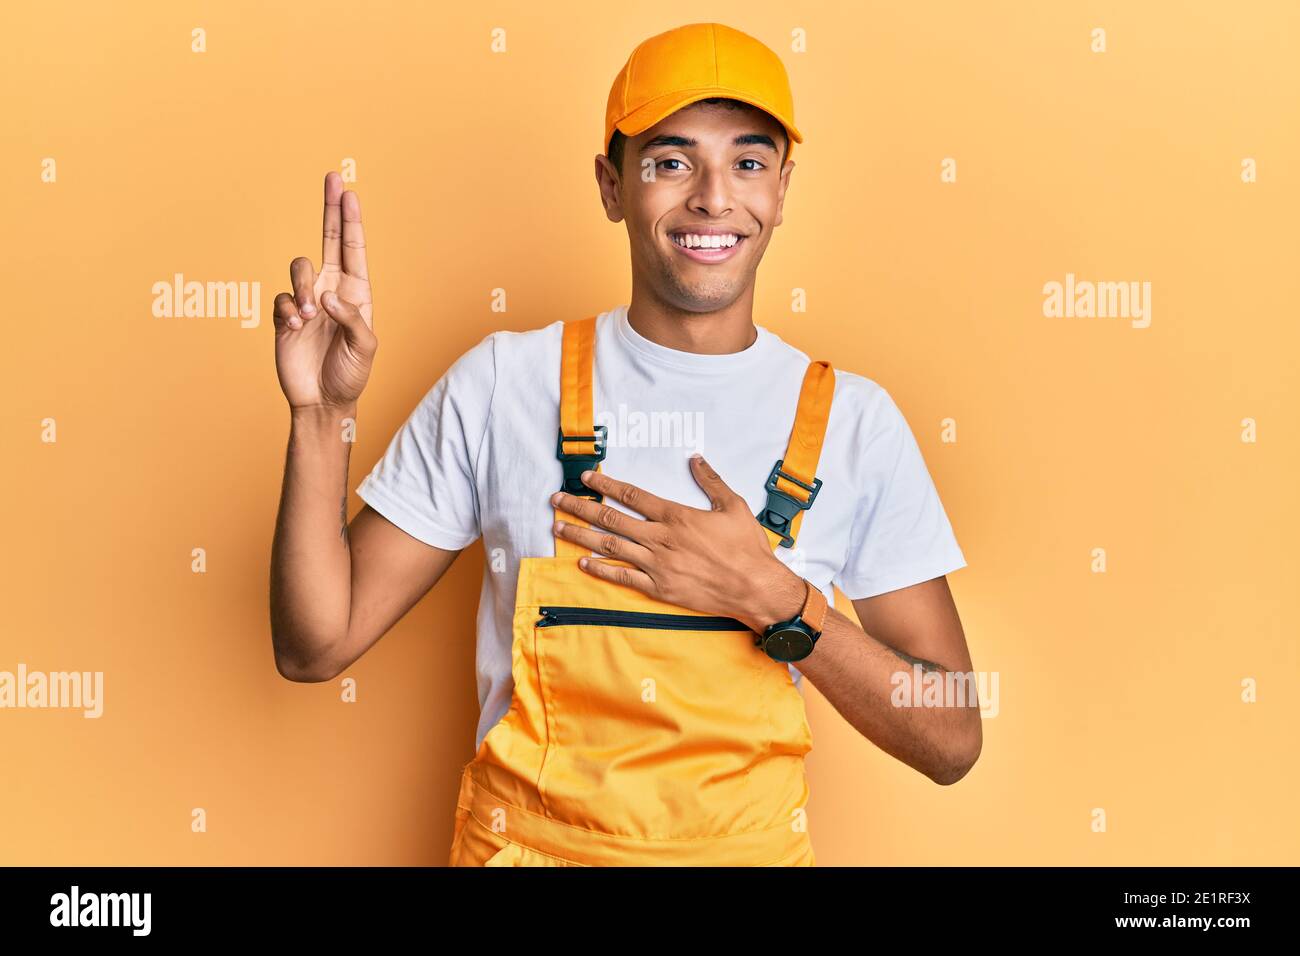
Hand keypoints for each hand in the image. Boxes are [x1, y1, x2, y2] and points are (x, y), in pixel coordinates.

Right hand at [273, 172, 376, 409]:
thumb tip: (327, 295)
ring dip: (303, 286)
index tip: (349, 192)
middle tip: (333, 177)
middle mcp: (332, 290)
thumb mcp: (365, 348)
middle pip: (329, 239)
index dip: (351, 221)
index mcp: (356, 293)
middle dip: (330, 209)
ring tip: (309, 315)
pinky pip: (282, 298)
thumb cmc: (351, 375)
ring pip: (299, 267)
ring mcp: (308, 301)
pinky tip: (296, 327)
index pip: (354, 249)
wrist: (323, 402)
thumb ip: (351, 319)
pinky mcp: (285, 316)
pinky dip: (288, 309)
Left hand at [550, 453, 806, 632]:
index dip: (606, 485)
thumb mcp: (733, 505)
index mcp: (676, 516)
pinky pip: (623, 576)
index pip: (632, 496)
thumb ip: (711, 481)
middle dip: (580, 508)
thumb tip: (696, 459)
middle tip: (557, 501)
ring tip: (558, 529)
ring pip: (610, 547)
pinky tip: (583, 562)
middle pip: (611, 519)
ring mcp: (657, 565)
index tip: (587, 478)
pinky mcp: (659, 588)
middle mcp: (661, 539)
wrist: (754, 587)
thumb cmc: (747, 547)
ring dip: (581, 536)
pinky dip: (601, 569)